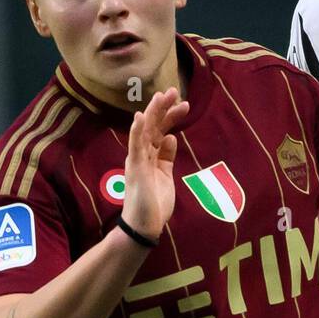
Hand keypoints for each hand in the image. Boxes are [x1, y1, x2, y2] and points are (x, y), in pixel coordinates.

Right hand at [122, 87, 189, 238]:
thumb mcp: (165, 175)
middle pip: (153, 126)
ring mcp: (138, 160)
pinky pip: (135, 146)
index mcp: (150, 156)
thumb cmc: (154, 203)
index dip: (171, 116)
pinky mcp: (135, 168)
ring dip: (153, 112)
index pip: (160, 130)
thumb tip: (171, 138)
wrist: (144, 226)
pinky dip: (137, 131)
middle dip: (163, 108)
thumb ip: (166, 157)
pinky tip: (140, 117)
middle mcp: (142, 155)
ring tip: (161, 96)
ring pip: (145, 131)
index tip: (184, 104)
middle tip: (174, 91)